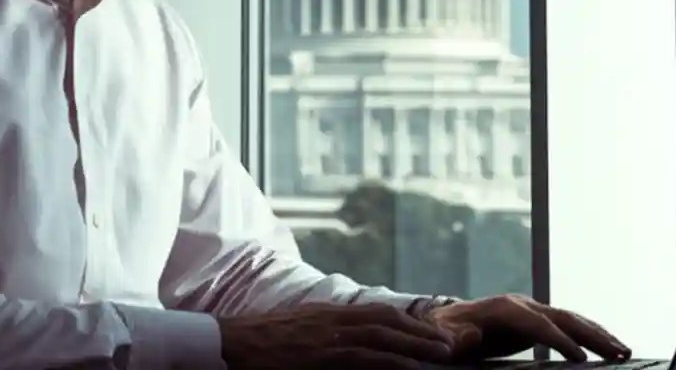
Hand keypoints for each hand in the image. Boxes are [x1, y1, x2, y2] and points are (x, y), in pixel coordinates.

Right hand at [217, 302, 454, 369]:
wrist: (226, 344)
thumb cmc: (258, 342)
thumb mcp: (298, 328)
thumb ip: (324, 331)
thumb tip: (347, 342)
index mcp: (327, 313)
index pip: (376, 311)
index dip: (407, 321)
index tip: (430, 330)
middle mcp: (332, 319)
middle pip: (387, 319)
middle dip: (421, 331)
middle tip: (449, 343)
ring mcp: (327, 337)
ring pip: (383, 334)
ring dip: (416, 343)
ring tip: (441, 354)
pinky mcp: (321, 356)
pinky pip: (364, 357)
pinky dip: (392, 360)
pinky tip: (411, 367)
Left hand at [425, 294, 629, 362]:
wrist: (445, 320)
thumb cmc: (444, 332)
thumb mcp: (444, 336)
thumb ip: (455, 338)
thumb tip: (468, 337)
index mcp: (504, 309)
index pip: (538, 325)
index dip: (558, 341)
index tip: (579, 358)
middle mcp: (523, 305)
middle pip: (564, 318)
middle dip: (592, 335)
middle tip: (619, 352)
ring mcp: (532, 310)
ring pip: (572, 320)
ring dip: (599, 334)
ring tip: (625, 351)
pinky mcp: (537, 321)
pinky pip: (569, 326)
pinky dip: (591, 335)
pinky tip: (609, 347)